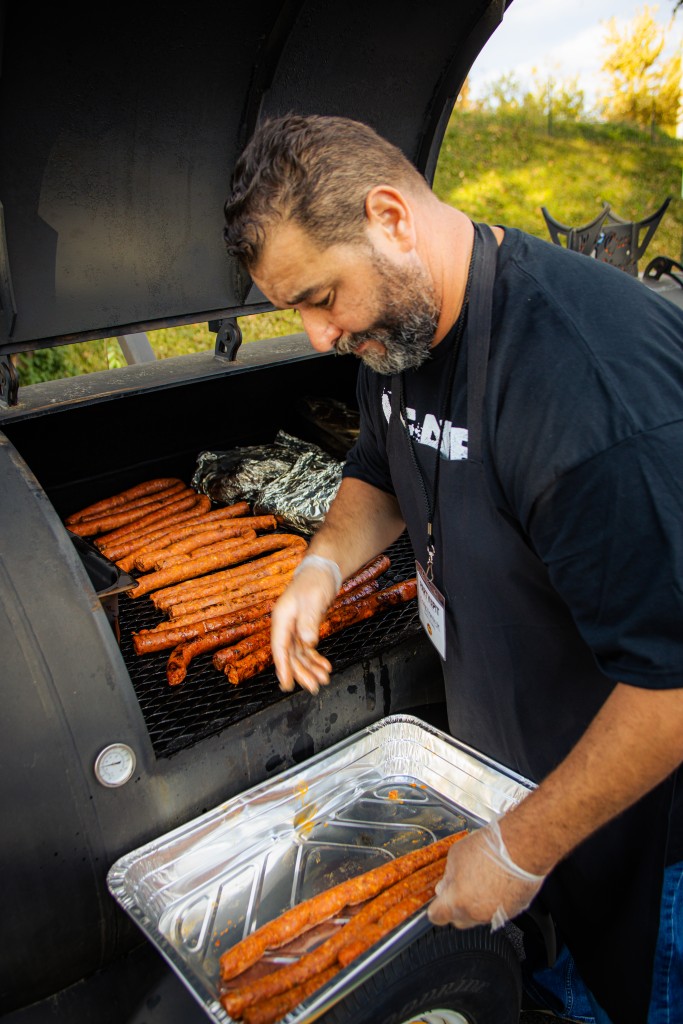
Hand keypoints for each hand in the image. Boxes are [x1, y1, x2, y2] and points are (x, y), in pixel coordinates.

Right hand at [271, 556, 340, 693]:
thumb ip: (309, 621)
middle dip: (302, 672)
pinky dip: (315, 659)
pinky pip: (307, 650)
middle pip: (290, 655)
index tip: (286, 683)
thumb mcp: (313, 599)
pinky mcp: (303, 630)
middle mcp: (285, 625)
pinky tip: (324, 667)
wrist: (322, 571)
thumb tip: (307, 642)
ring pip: (299, 655)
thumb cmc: (315, 581)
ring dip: (310, 668)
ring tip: (323, 680)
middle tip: (314, 686)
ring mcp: (294, 628)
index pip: (280, 646)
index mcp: (282, 617)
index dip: (282, 666)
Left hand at [428, 818, 544, 930]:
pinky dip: (495, 901)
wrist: (522, 848)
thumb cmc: (490, 849)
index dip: (436, 909)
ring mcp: (495, 915)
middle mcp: (476, 914)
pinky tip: (497, 882)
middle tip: (459, 886)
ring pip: (479, 915)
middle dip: (456, 906)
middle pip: (459, 919)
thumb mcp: (456, 854)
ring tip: (482, 879)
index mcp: (457, 901)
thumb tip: (445, 884)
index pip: (437, 917)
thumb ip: (448, 875)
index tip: (437, 904)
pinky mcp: (513, 912)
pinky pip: (497, 911)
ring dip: (477, 903)